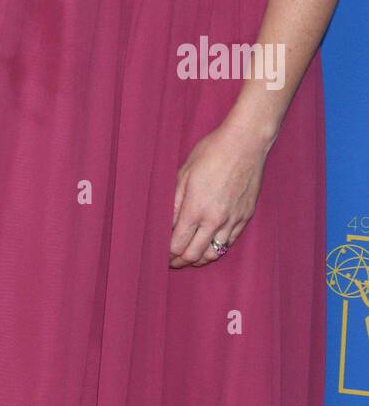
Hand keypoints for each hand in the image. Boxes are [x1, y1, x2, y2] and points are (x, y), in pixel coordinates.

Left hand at [170, 122, 268, 267]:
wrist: (245, 144)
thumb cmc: (211, 152)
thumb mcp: (184, 173)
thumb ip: (174, 202)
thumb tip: (165, 224)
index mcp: (196, 208)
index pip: (178, 244)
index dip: (167, 253)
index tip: (160, 254)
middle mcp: (215, 220)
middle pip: (194, 255)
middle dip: (180, 261)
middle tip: (171, 261)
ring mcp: (232, 220)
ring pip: (213, 253)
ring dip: (199, 258)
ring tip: (189, 257)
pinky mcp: (245, 217)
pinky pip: (229, 242)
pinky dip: (216, 247)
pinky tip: (208, 244)